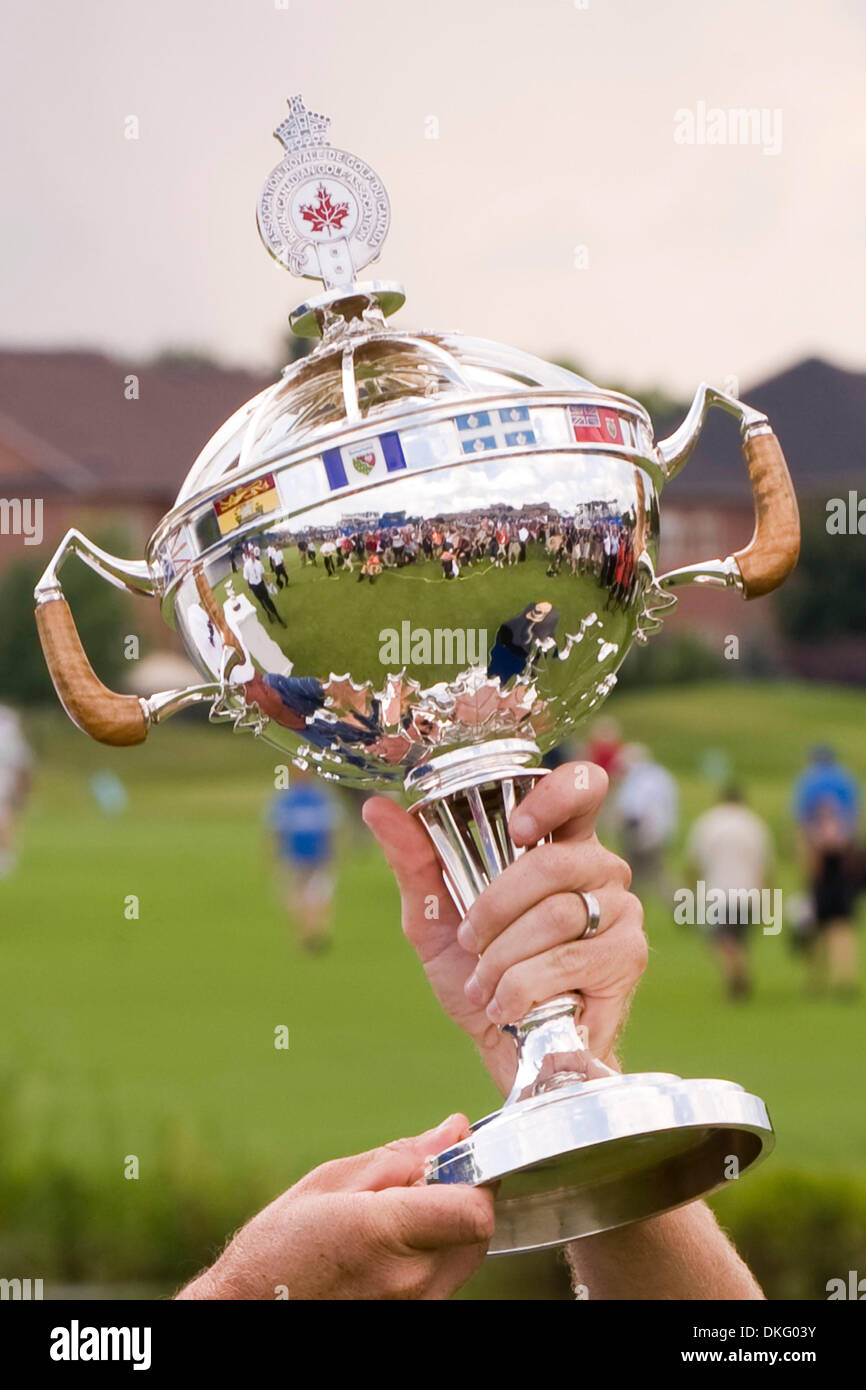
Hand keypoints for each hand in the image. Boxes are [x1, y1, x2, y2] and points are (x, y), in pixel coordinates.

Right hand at [175, 1114, 493, 1300]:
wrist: (250, 1311)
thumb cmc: (278, 1250)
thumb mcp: (331, 1182)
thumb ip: (400, 1157)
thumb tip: (452, 1131)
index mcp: (387, 1234)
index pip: (474, 1208)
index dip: (475, 1176)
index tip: (457, 1157)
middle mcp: (411, 1279)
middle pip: (477, 1229)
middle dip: (460, 1195)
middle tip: (420, 1181)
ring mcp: (417, 1306)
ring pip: (464, 1252)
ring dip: (446, 1225)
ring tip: (395, 1216)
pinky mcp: (415, 1318)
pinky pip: (444, 1277)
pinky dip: (431, 1253)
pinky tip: (389, 1247)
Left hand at [363, 762, 646, 1094]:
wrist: (512, 1049)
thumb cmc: (478, 975)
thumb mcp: (435, 917)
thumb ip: (413, 861)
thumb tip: (376, 808)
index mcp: (560, 842)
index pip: (582, 789)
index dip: (556, 796)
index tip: (517, 828)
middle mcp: (599, 869)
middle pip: (552, 862)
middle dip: (495, 908)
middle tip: (471, 942)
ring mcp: (619, 912)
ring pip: (556, 916)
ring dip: (503, 959)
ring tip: (484, 985)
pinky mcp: (627, 958)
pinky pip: (567, 962)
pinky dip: (522, 987)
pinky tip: (510, 1004)